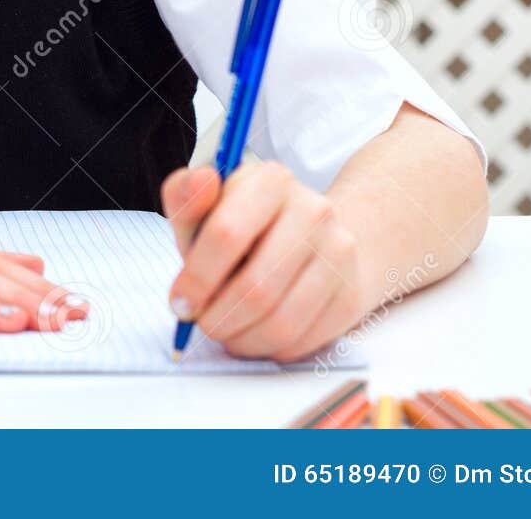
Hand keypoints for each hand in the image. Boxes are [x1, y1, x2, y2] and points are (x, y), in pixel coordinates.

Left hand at [160, 161, 361, 361]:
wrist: (314, 239)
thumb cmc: (246, 226)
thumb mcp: (208, 208)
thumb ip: (187, 197)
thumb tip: (200, 181)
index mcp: (272, 180)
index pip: (227, 234)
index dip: (197, 278)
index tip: (180, 302)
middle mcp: (314, 211)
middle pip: (256, 287)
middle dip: (218, 317)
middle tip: (203, 324)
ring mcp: (339, 253)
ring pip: (282, 322)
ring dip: (242, 340)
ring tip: (225, 331)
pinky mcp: (350, 293)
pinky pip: (303, 340)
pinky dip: (269, 348)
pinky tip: (256, 332)